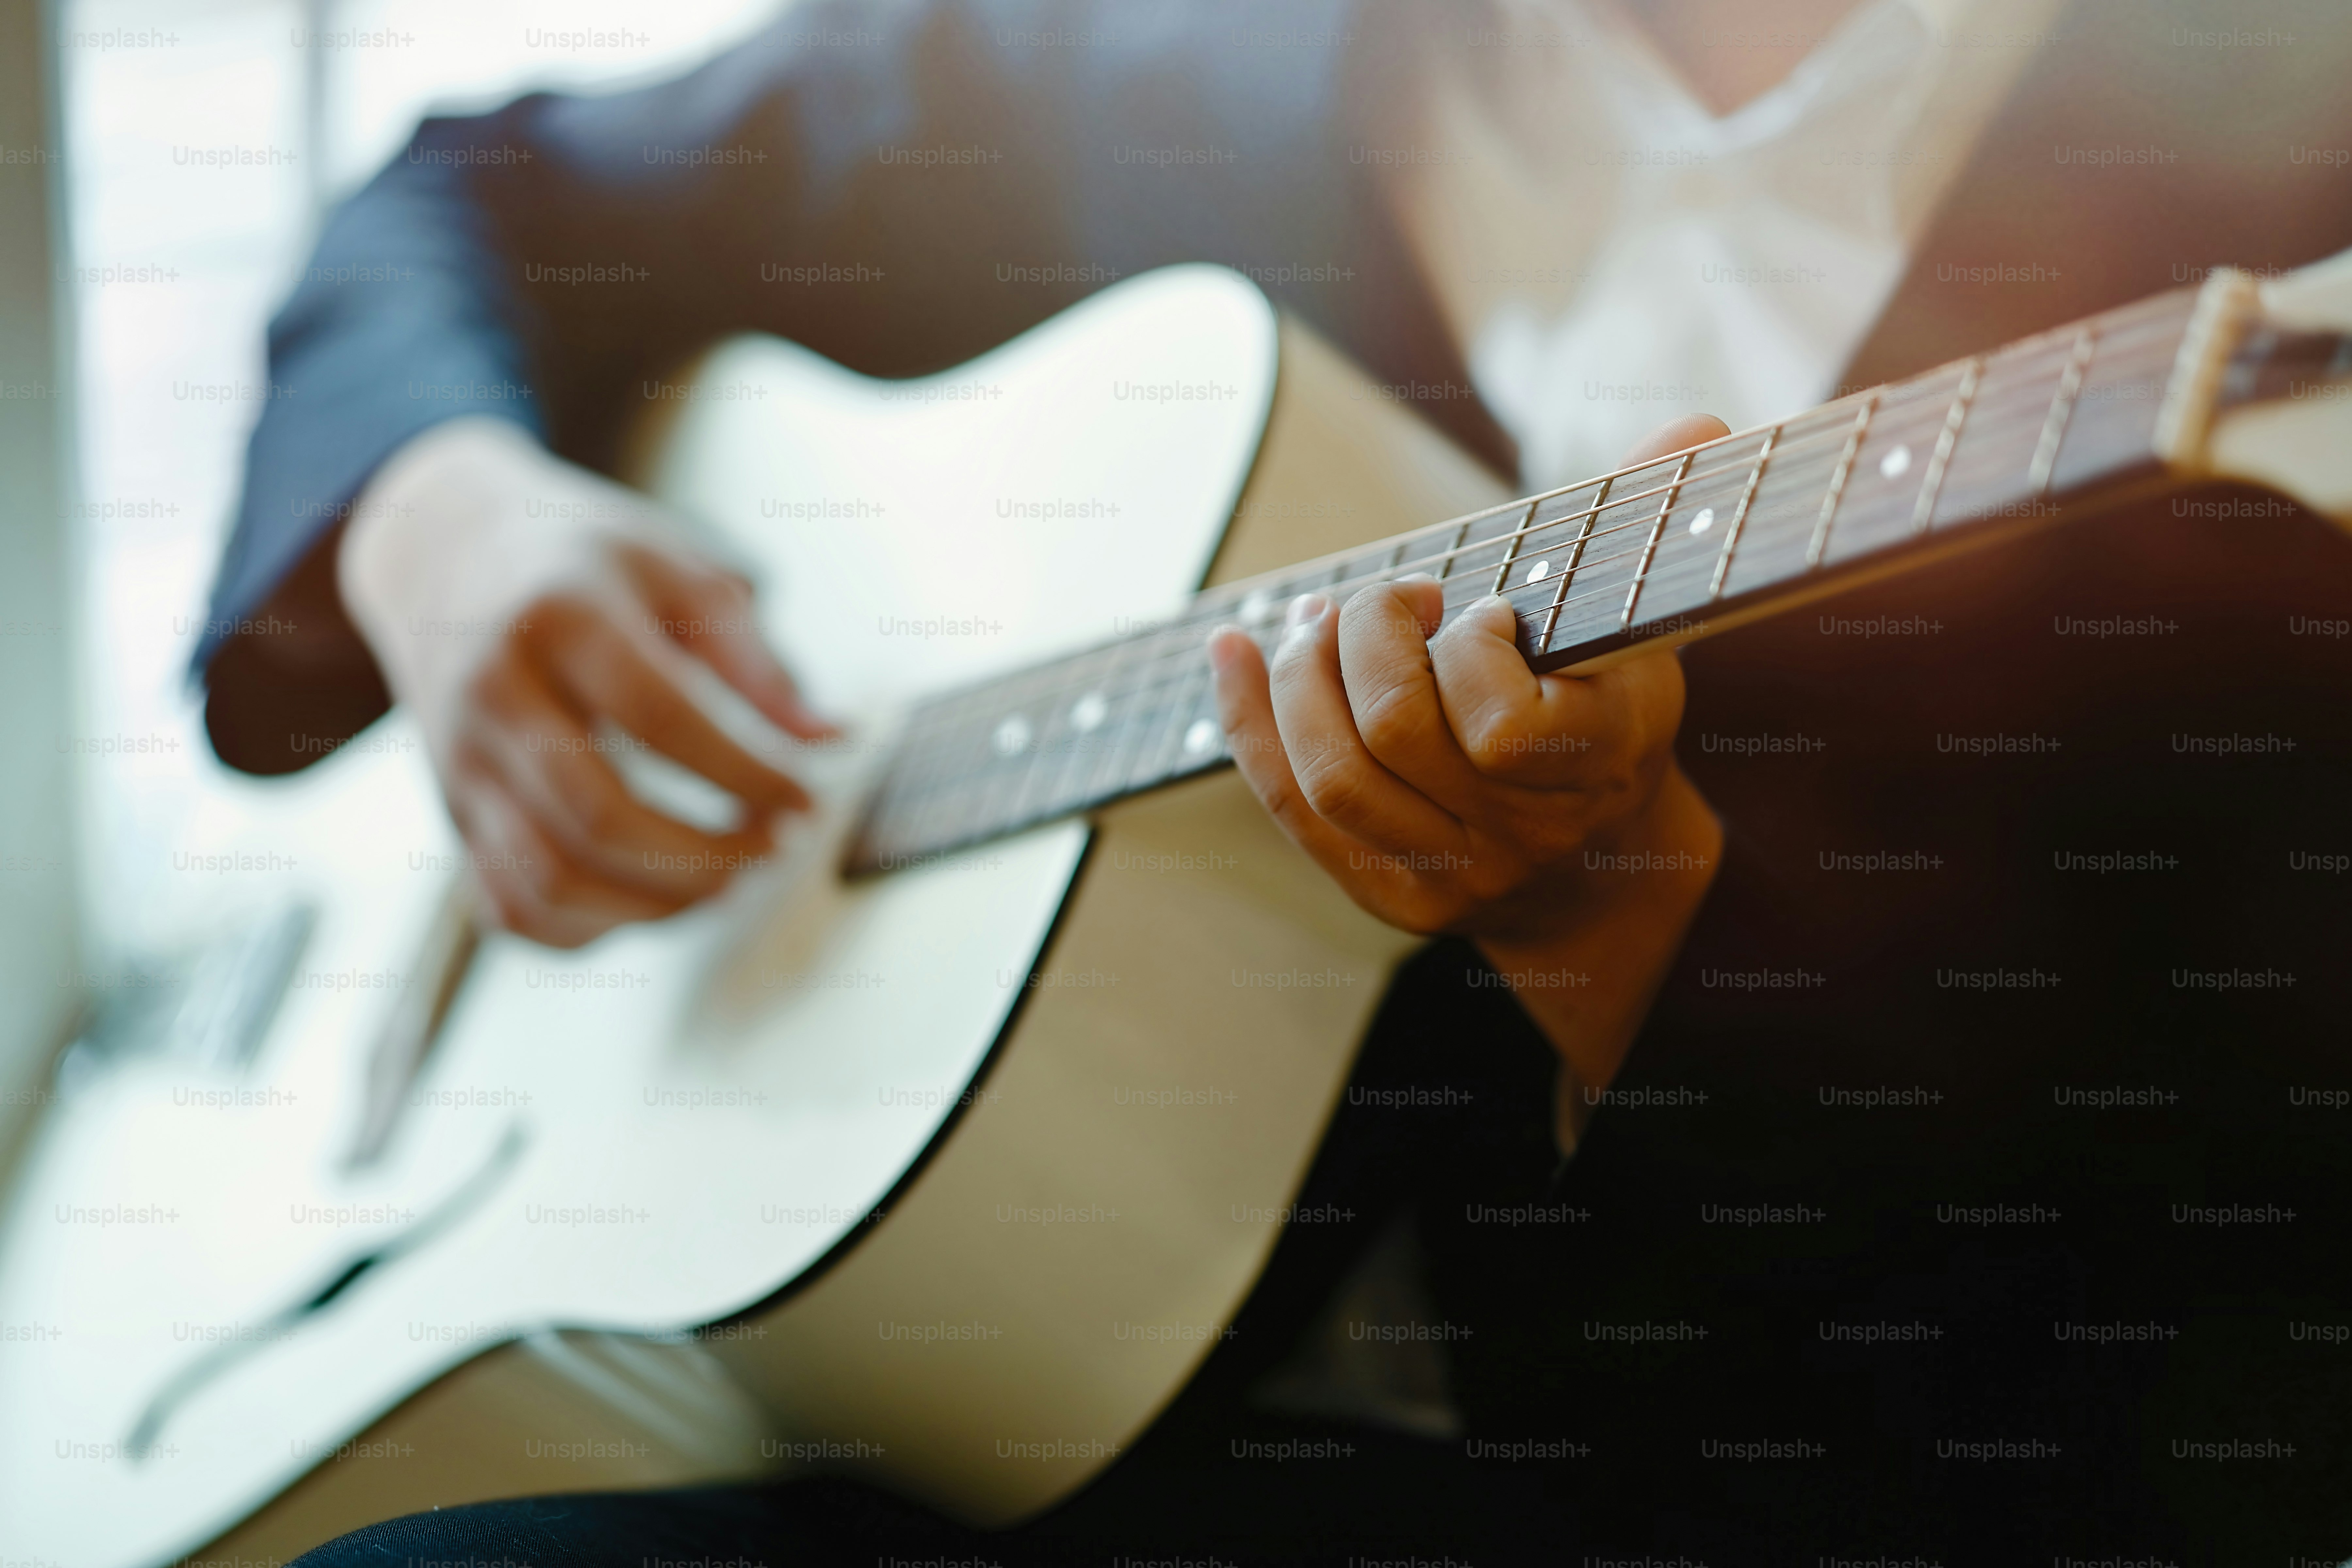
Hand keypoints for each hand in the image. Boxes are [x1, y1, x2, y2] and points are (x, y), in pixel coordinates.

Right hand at [339, 418, 830, 946]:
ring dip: (656, 905)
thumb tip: (830, 740)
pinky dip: (590, 929)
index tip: (809, 800)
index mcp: (559, 618)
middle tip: (775, 848)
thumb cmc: (583, 560)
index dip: (748, 773)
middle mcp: (494, 694)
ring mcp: (462, 763)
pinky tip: (653, 898)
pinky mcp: (454, 812)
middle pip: (600, 818)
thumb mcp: (676, 569)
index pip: (662, 720)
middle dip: (707, 856)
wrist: (443, 550)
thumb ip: (754, 659)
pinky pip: (511, 908)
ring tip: (728, 882)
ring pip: (551, 882)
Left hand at [1207, 415, 1728, 1102]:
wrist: (1600, 868)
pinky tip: (1230, 649)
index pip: (1501, 726)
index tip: (1480, 611)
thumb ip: (1649, 524)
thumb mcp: (1637, 627)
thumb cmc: (1608, 715)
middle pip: (1397, 733)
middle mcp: (1519, 835)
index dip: (1470, 651)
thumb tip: (1698, 424)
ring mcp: (1448, 875)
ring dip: (1303, 677)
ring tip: (1317, 621)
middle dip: (1370, 638)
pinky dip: (1248, 721)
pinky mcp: (1382, 892)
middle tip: (1391, 598)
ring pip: (1332, 774)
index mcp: (1596, 767)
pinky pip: (1290, 806)